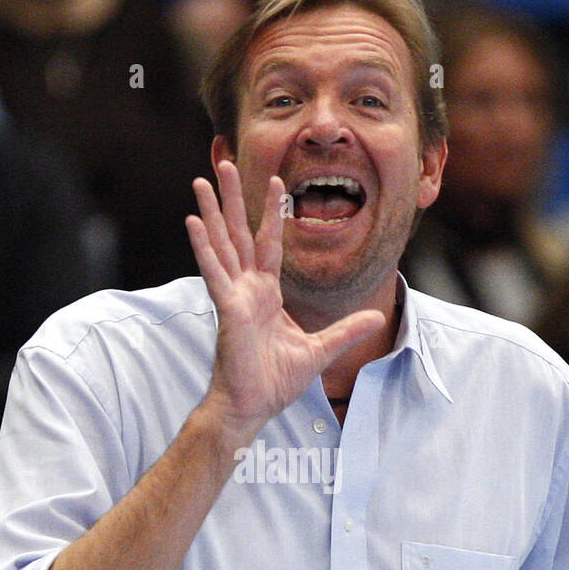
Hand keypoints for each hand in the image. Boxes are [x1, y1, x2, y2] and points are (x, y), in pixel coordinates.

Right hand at [185, 159, 384, 445]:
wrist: (254, 406)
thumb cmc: (276, 381)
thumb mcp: (321, 350)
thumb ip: (346, 331)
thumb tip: (375, 317)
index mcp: (266, 294)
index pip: (269, 244)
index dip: (272, 214)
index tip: (277, 183)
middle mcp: (247, 289)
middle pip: (239, 233)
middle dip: (232, 199)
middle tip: (224, 163)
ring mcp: (234, 297)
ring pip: (222, 244)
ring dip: (211, 212)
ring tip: (202, 180)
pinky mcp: (227, 310)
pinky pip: (214, 273)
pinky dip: (204, 247)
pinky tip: (193, 222)